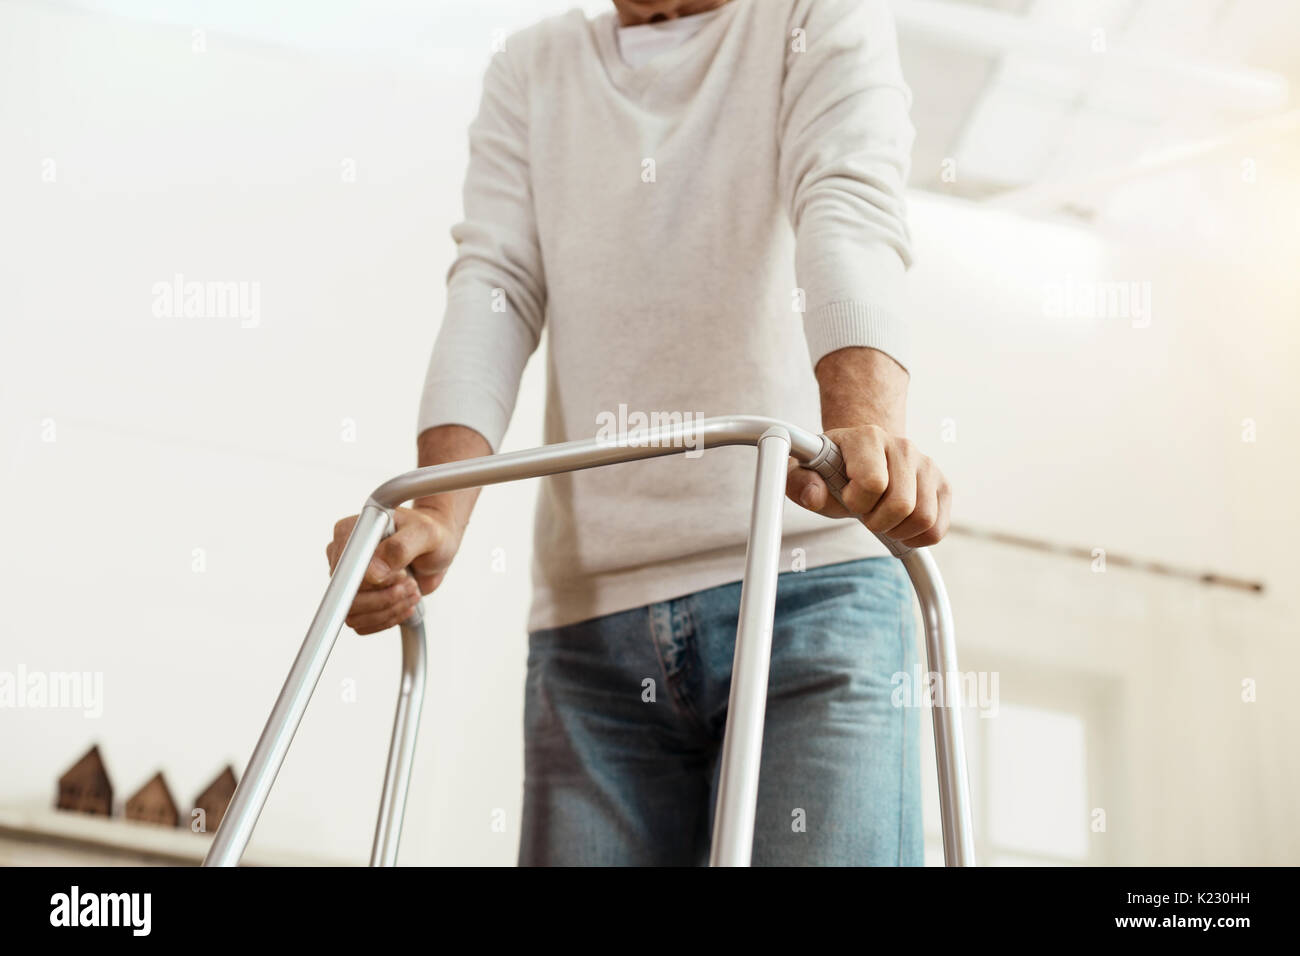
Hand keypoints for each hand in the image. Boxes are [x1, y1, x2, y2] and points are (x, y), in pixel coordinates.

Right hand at [325, 505, 463, 634]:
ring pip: (353, 613)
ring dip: (388, 609)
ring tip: (412, 591)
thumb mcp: (425, 534)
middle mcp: (345, 556)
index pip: (343, 567)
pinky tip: (406, 604)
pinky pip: (362, 623)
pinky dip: (388, 619)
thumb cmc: (431, 535)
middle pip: (346, 594)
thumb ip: (399, 548)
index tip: (401, 575)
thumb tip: (373, 573)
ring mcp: (351, 579)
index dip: (369, 580)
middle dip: (384, 597)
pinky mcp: (360, 598)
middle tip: (410, 583)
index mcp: (350, 532)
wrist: (438, 548)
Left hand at [786, 424, 950, 547]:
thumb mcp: (806, 474)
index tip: (848, 497)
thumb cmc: (832, 470)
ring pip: (924, 518)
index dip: (857, 501)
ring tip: (881, 517)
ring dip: (897, 530)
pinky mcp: (942, 485)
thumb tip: (814, 495)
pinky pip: (938, 529)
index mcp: (867, 437)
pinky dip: (917, 538)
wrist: (861, 461)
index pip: (873, 482)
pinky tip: (900, 526)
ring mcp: (927, 464)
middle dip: (877, 521)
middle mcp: (903, 446)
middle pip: (902, 504)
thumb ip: (800, 483)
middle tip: (865, 513)